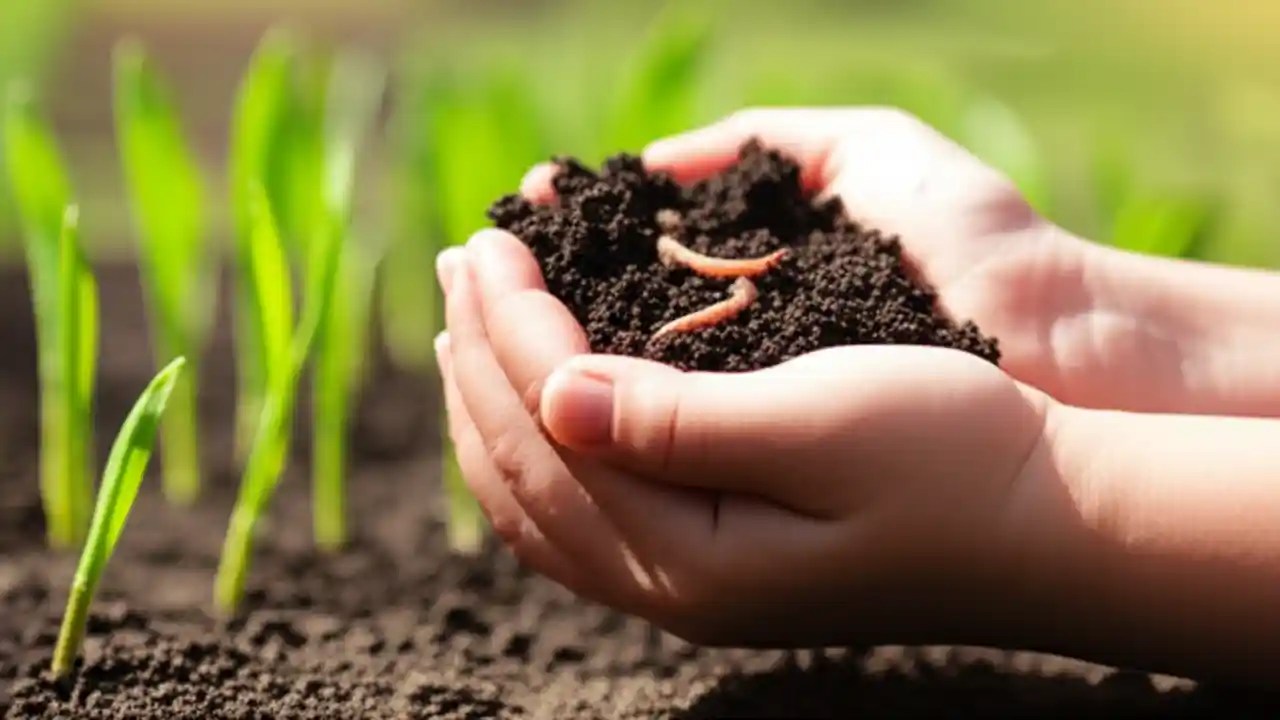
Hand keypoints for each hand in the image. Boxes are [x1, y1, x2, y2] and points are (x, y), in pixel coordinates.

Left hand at [436, 230, 1071, 648]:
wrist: (1053, 526)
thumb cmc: (956, 455)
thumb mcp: (823, 420)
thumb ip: (677, 421)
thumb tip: (553, 392)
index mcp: (693, 560)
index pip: (555, 424)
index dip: (510, 325)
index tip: (489, 242)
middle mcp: (674, 590)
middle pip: (526, 465)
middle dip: (483, 354)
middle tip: (461, 260)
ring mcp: (691, 588)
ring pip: (541, 500)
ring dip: (493, 405)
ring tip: (469, 324)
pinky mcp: (716, 568)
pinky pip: (582, 519)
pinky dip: (537, 453)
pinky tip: (535, 408)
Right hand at [524, 108, 1279, 414]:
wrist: (1070, 347)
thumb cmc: (979, 246)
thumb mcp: (869, 156)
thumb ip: (762, 145)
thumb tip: (646, 163)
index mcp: (749, 276)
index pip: (624, 259)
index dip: (561, 243)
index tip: (512, 218)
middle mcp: (737, 349)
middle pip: (601, 332)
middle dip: (527, 305)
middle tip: (471, 271)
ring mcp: (752, 409)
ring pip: (615, 396)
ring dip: (540, 366)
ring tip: (482, 322)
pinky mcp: (773, 457)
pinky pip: (665, 445)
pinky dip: (601, 423)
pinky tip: (549, 399)